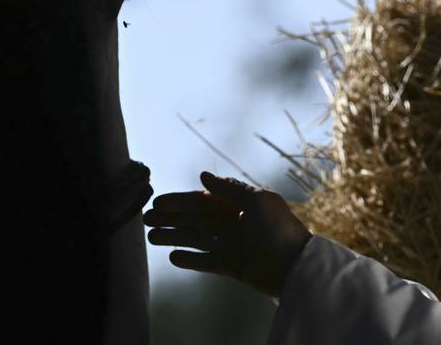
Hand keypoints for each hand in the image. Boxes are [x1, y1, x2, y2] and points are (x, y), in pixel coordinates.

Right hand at [143, 171, 312, 296]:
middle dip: (171, 218)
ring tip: (151, 237)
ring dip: (174, 237)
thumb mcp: (257, 202)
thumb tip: (202, 175)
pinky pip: (205, 261)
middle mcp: (233, 223)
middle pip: (195, 219)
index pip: (203, 200)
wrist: (295, 265)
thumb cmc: (279, 228)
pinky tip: (173, 257)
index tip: (158, 201)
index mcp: (240, 205)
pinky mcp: (232, 266)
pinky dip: (190, 259)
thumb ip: (229, 189)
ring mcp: (232, 245)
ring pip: (196, 239)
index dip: (180, 201)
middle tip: (145, 219)